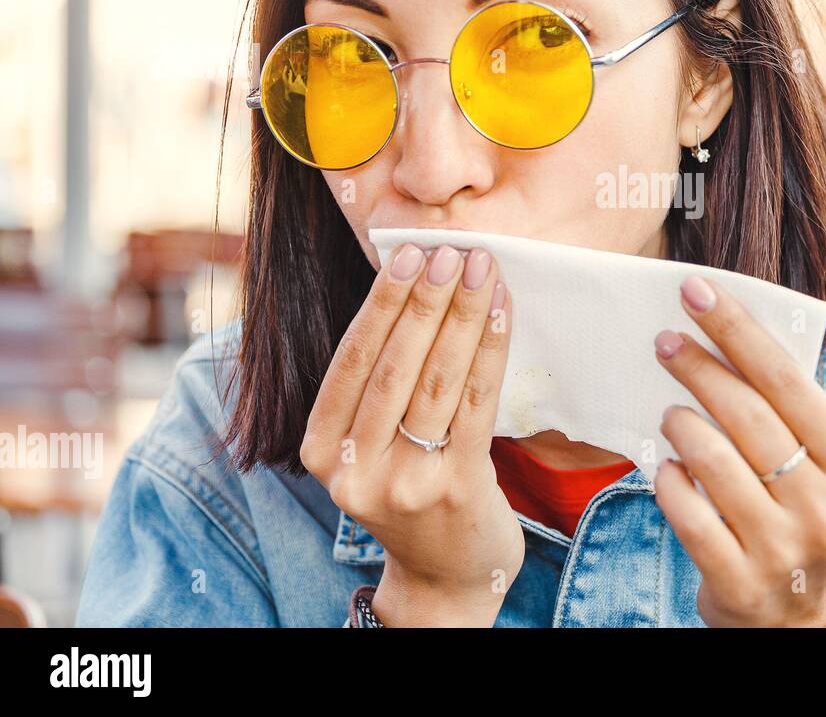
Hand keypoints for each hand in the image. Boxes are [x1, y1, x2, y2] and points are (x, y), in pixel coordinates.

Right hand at [299, 243, 521, 626]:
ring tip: (482, 270)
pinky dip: (490, 350)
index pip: (351, 363)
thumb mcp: (371, 447)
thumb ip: (379, 387)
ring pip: (437, 381)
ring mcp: (404, 482)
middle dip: (426, 301)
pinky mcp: (456, 487)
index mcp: (320, 452)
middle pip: (395, 367)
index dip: (381, 304)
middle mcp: (354, 470)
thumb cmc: (411, 492)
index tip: (408, 255)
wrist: (445, 577)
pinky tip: (502, 313)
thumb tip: (413, 286)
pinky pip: (476, 404)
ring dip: (464, 317)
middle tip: (451, 252)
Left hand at [652, 276, 825, 626]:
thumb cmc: (799, 513)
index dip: (737, 329)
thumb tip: (721, 331)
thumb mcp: (817, 465)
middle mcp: (825, 507)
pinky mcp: (738, 582)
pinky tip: (667, 468)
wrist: (797, 616)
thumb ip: (785, 410)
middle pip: (747, 415)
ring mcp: (782, 549)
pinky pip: (686, 515)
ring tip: (670, 412)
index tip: (696, 291)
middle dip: (698, 367)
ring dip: (680, 425)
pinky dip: (669, 482)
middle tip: (665, 340)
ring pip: (713, 461)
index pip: (788, 379)